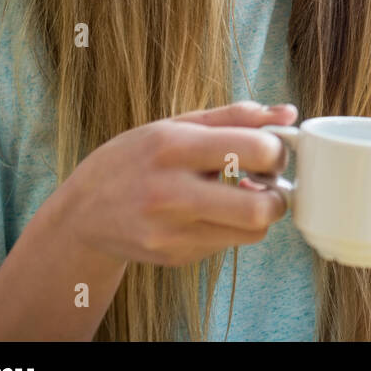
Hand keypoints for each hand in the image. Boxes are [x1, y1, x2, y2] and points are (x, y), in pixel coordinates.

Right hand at [55, 101, 296, 265]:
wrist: (82, 214)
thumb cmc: (136, 159)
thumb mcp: (177, 125)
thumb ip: (236, 116)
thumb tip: (288, 114)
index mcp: (173, 146)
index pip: (255, 150)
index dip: (277, 152)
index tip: (270, 152)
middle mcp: (170, 191)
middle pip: (260, 208)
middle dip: (278, 196)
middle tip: (268, 184)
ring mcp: (171, 230)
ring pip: (252, 232)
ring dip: (260, 215)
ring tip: (243, 197)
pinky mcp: (175, 256)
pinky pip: (229, 244)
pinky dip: (232, 228)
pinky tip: (212, 213)